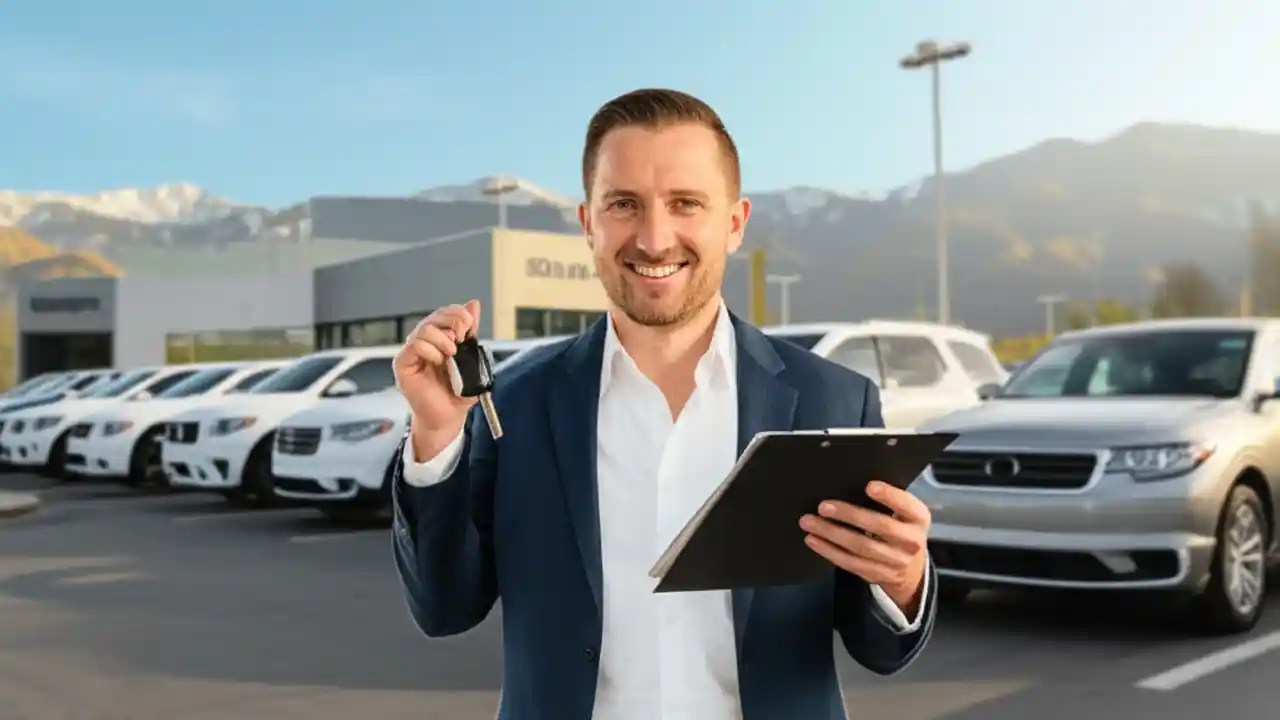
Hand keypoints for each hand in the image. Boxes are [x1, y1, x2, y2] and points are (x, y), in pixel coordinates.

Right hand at [394, 300, 481, 457]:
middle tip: (462, 336)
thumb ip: (470, 332)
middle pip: (433, 317)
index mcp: (438, 339)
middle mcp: (423, 343)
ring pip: (423, 329)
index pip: (443, 314)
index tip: (470, 326)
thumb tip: (473, 303)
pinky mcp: (403, 365)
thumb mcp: (471, 358)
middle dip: (452, 321)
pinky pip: (413, 345)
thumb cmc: (458, 392)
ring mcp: (412, 353)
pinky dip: (429, 348)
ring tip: (451, 353)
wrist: (449, 417)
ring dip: (442, 337)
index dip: (457, 314)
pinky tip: (438, 359)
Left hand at [799, 480, 930, 615]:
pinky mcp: (879, 575)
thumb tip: (850, 483)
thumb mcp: (905, 514)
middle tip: (823, 506)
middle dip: (849, 515)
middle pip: (879, 526)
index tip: (869, 486)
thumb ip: (888, 501)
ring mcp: (896, 562)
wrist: (911, 570)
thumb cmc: (900, 528)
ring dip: (831, 534)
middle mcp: (911, 541)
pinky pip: (851, 563)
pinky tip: (814, 541)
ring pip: (860, 547)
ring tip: (809, 522)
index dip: (889, 496)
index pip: (906, 505)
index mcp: (918, 518)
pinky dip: (829, 551)